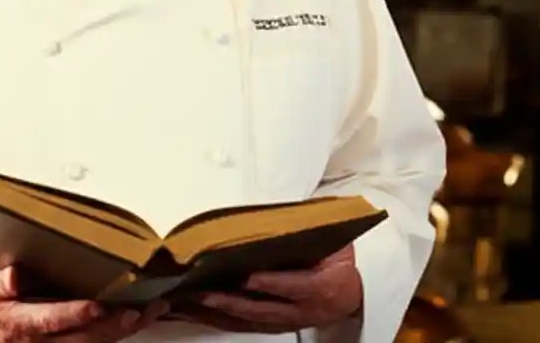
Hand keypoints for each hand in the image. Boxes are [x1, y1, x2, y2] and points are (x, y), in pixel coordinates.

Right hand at [0, 266, 167, 342]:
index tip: (98, 306)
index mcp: (22, 324)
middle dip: (116, 323)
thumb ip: (2, 282)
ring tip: (151, 312)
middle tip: (143, 308)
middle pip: (85, 336)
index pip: (53, 319)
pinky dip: (114, 336)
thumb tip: (17, 274)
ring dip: (124, 330)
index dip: (76, 314)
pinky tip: (136, 323)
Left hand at [166, 246, 362, 333]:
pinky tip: (195, 313)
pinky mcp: (272, 325)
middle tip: (204, 291)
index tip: (248, 277)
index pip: (293, 285)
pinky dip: (216, 319)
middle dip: (230, 300)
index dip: (270, 282)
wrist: (350, 294)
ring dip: (216, 312)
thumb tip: (283, 213)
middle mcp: (302, 310)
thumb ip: (308, 231)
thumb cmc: (339, 262)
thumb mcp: (335, 243)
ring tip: (189, 303)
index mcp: (322, 286)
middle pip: (262, 308)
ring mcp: (286, 321)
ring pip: (246, 320)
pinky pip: (241, 325)